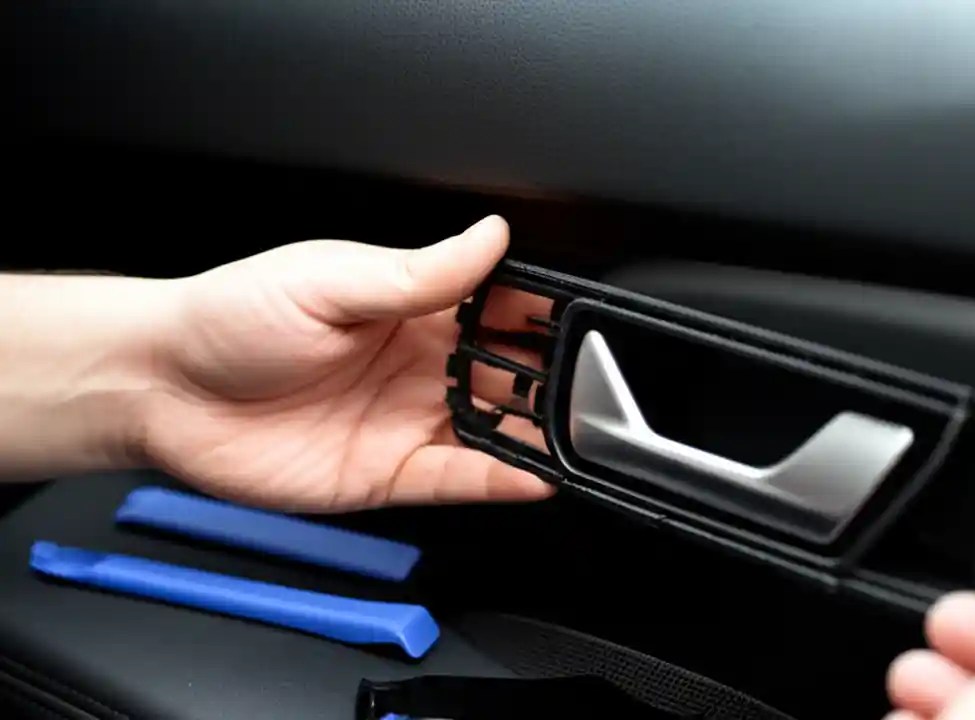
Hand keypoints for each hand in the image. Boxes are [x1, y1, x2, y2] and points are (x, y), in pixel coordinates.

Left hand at [143, 215, 554, 510]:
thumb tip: (492, 235)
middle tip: (595, 384)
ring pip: (492, 428)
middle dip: (551, 377)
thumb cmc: (229, 318)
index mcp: (409, 304)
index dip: (540, 312)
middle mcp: (416, 363)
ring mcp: (404, 420)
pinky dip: (499, 479)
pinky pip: (457, 478)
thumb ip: (419, 272)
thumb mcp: (329, 279)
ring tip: (582, 436)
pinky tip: (535, 474)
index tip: (582, 318)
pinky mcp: (386, 473)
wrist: (160, 388)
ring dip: (536, 432)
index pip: (497, 305)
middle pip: (505, 371)